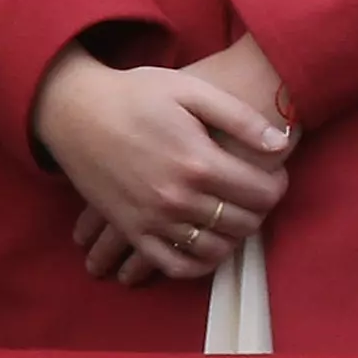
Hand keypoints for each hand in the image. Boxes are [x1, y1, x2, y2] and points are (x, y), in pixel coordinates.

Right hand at [32, 44, 291, 285]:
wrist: (76, 111)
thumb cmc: (137, 93)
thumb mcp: (193, 91)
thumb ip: (241, 119)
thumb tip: (282, 143)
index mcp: (198, 162)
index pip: (261, 193)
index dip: (278, 187)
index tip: (277, 176)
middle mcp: (177, 198)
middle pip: (242, 223)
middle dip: (260, 211)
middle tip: (259, 195)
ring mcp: (151, 219)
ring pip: (213, 249)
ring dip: (234, 237)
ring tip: (237, 215)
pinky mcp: (130, 229)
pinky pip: (172, 265)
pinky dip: (198, 265)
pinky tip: (209, 247)